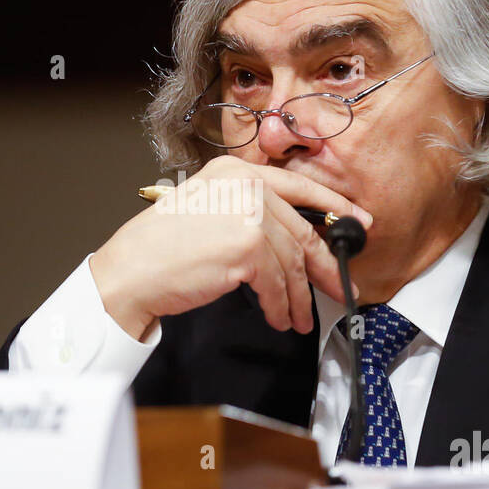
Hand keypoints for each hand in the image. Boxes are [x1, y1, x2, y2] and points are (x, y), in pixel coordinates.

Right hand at [89, 158, 372, 339]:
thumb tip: (294, 241)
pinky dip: (281, 305)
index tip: (357, 223)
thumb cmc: (161, 248)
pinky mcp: (247, 245)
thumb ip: (249, 213)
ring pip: (291, 260)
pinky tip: (279, 317)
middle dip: (324, 265)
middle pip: (301, 228)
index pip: (297, 185)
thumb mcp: (210, 211)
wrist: (131, 270)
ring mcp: (247, 212)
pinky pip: (277, 282)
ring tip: (299, 318)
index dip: (334, 205)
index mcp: (236, 170)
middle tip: (340, 286)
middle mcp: (244, 184)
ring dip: (298, 296)